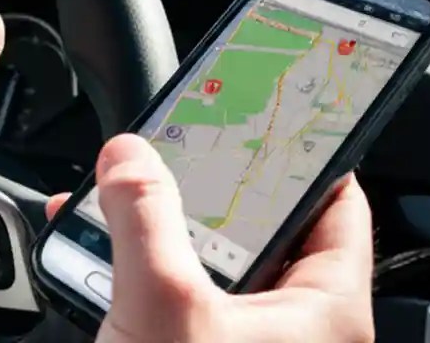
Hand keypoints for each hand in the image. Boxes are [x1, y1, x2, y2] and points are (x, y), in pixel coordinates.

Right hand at [46, 135, 374, 342]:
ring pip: (207, 264)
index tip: (270, 108)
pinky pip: (173, 302)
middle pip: (260, 226)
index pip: (338, 202)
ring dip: (156, 230)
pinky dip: (134, 274)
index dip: (306, 150)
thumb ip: (144, 218)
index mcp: (324, 309)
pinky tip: (91, 256)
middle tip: (171, 148)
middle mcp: (292, 329)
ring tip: (116, 198)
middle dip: (203, 187)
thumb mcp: (164, 307)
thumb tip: (131, 157)